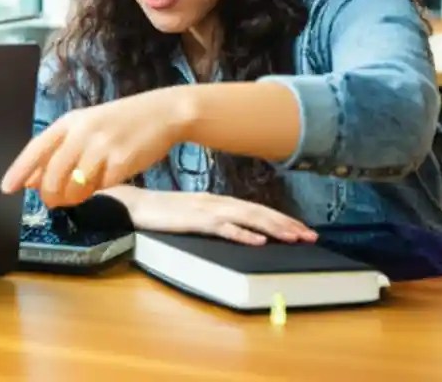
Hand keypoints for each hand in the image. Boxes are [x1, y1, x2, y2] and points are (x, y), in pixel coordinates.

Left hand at [1, 88, 193, 207]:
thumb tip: (32, 181)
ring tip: (79, 192)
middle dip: (49, 194)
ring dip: (73, 197)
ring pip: (74, 186)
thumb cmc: (120, 123)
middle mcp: (81, 133)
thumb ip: (59, 152)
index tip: (7, 188)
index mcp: (69, 122)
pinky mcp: (121, 162)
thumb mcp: (85, 128)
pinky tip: (107, 178)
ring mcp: (101, 147)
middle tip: (51, 201)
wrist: (162, 114)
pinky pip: (101, 187)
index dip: (19, 170)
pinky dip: (99, 189)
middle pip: (52, 174)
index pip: (36, 148)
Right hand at [120, 188, 316, 245]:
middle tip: (309, 236)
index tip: (301, 228)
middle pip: (258, 211)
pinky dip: (242, 233)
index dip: (280, 218)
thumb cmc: (160, 211)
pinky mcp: (193, 220)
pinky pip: (223, 227)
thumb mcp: (191, 212)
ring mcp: (205, 210)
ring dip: (273, 228)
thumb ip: (212, 217)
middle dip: (286, 224)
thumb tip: (236, 227)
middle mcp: (215, 202)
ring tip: (294, 238)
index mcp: (215, 200)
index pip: (255, 208)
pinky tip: (258, 240)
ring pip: (247, 218)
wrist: (132, 205)